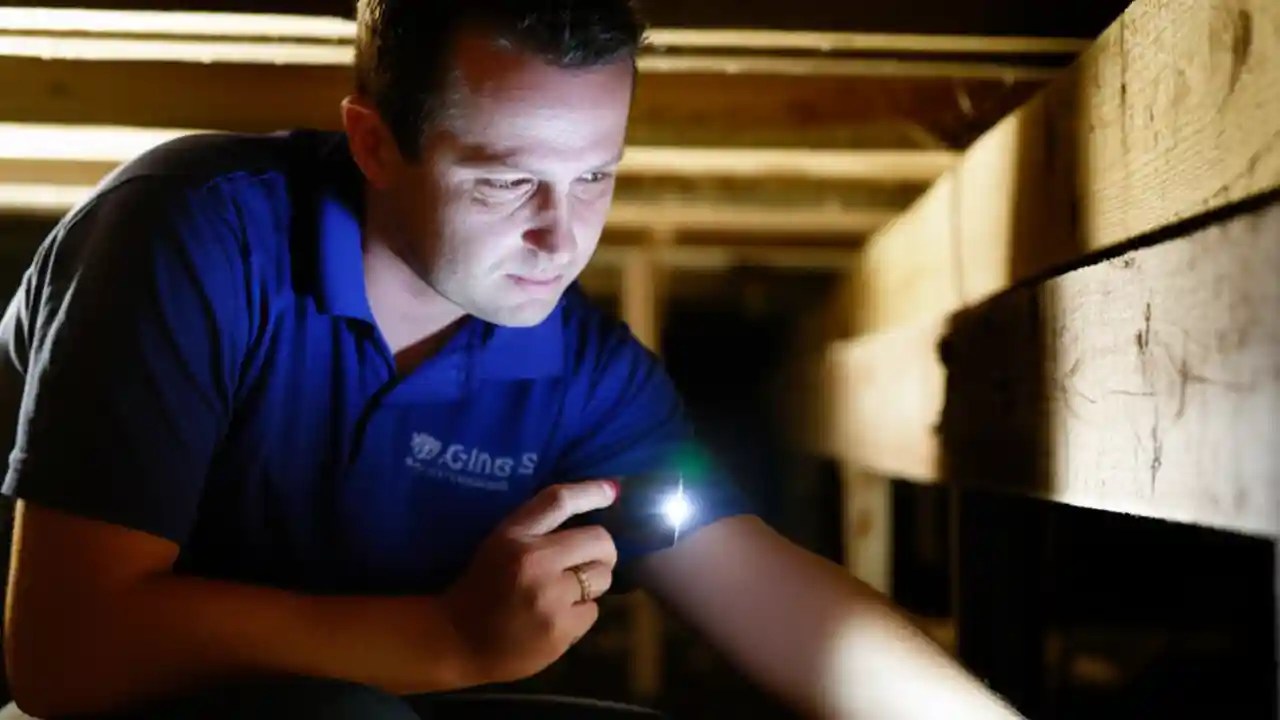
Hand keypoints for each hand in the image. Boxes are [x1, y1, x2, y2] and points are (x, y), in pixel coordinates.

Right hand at [442, 479, 619, 683]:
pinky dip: (579, 616)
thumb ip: (539, 528)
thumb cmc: (481, 588)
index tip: (611, 490)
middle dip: (601, 552)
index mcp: (513, 535)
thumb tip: (593, 506)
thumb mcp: (499, 544)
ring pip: (602, 578)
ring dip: (590, 586)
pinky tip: (555, 620)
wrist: (456, 642)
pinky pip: (593, 612)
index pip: (559, 501)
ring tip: (564, 595)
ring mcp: (549, 597)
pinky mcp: (560, 630)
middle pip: (600, 541)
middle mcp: (534, 561)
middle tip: (587, 563)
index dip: (591, 491)